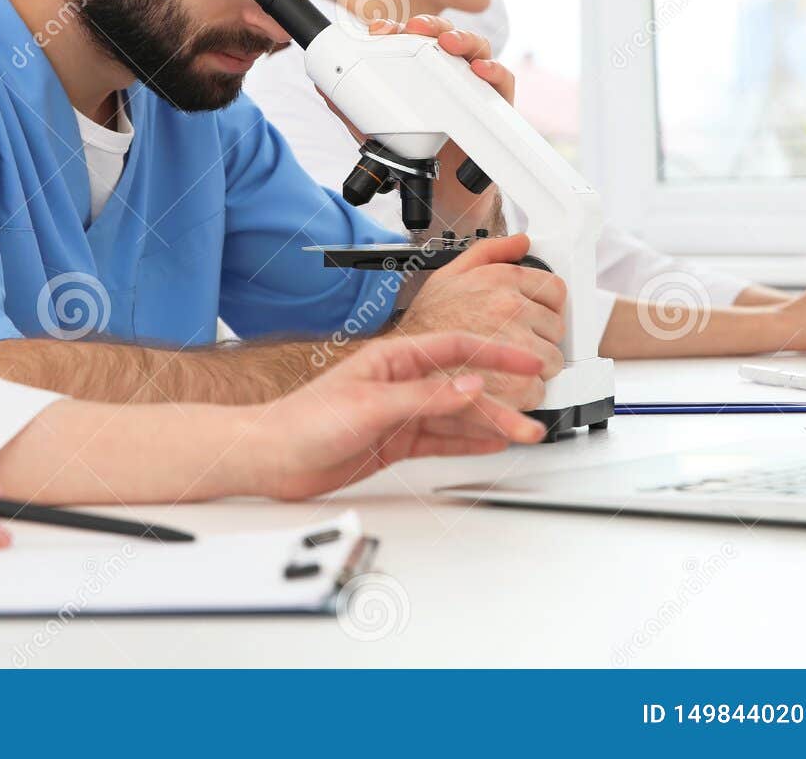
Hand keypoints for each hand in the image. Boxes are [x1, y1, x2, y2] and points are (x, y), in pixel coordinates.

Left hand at [251, 331, 548, 498]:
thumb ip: (425, 397)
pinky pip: (441, 439)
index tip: (529, 361)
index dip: (496, 355)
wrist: (273, 457)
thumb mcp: (371, 405)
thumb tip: (469, 385)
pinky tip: (490, 443)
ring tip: (522, 435)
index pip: (456, 348)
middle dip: (500, 404)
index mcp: (392, 358)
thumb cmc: (305, 419)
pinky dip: (467, 442)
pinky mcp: (394, 440)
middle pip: (461, 390)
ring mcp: (399, 412)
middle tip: (532, 421)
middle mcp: (399, 382)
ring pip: (455, 418)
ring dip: (489, 427)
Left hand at [369, 16, 512, 227]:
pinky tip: (481, 69)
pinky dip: (495, 70)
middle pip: (444, 35)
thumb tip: (322, 85)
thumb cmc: (417, 151)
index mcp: (422, 69)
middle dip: (429, 25)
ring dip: (462, 39)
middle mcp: (449, 71)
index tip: (377, 30)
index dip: (395, 29)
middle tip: (414, 29)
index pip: (411, 39)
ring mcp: (474, 85)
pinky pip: (502, 81)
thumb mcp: (377, 128)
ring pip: (475, 50)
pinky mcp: (496, 104)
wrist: (445, 191)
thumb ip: (352, 106)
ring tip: (448, 42)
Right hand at [400, 233, 565, 382]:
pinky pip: (540, 389)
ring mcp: (518, 347)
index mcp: (502, 281)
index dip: (545, 305)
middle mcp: (513, 309)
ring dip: (533, 367)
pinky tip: (500, 383)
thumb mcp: (450, 274)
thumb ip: (491, 252)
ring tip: (503, 365)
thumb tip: (521, 242)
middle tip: (510, 342)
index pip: (555, 290)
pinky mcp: (518, 384)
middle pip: (556, 327)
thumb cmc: (425, 325)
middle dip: (538, 337)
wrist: (405, 368)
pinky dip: (523, 393)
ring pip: (552, 360)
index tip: (535, 315)